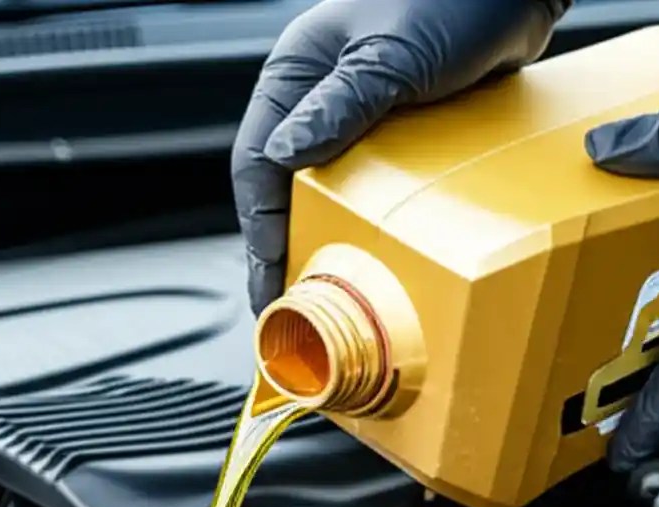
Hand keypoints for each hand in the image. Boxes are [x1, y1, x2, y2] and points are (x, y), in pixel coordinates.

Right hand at [233, 0, 567, 313]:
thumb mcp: (391, 55)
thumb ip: (339, 105)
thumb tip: (286, 155)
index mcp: (296, 73)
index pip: (257, 163)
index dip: (261, 230)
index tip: (270, 282)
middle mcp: (319, 96)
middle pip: (286, 186)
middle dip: (287, 245)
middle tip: (297, 299)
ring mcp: (360, 113)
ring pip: (328, 191)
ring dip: (329, 235)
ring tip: (336, 285)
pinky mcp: (402, 128)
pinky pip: (374, 185)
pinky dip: (372, 220)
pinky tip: (381, 250)